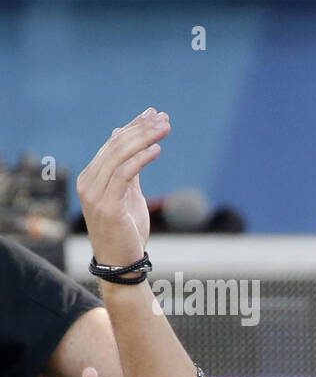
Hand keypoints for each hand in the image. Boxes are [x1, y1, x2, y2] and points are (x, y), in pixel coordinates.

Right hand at [76, 108, 170, 267]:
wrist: (121, 263)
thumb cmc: (127, 231)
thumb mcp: (128, 196)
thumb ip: (128, 172)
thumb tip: (132, 144)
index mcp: (92, 177)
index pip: (113, 145)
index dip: (133, 127)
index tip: (153, 114)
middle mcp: (88, 182)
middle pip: (116, 146)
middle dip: (141, 129)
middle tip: (163, 118)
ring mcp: (95, 193)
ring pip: (120, 156)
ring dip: (144, 139)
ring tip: (165, 128)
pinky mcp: (107, 204)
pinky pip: (124, 174)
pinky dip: (140, 159)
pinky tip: (156, 149)